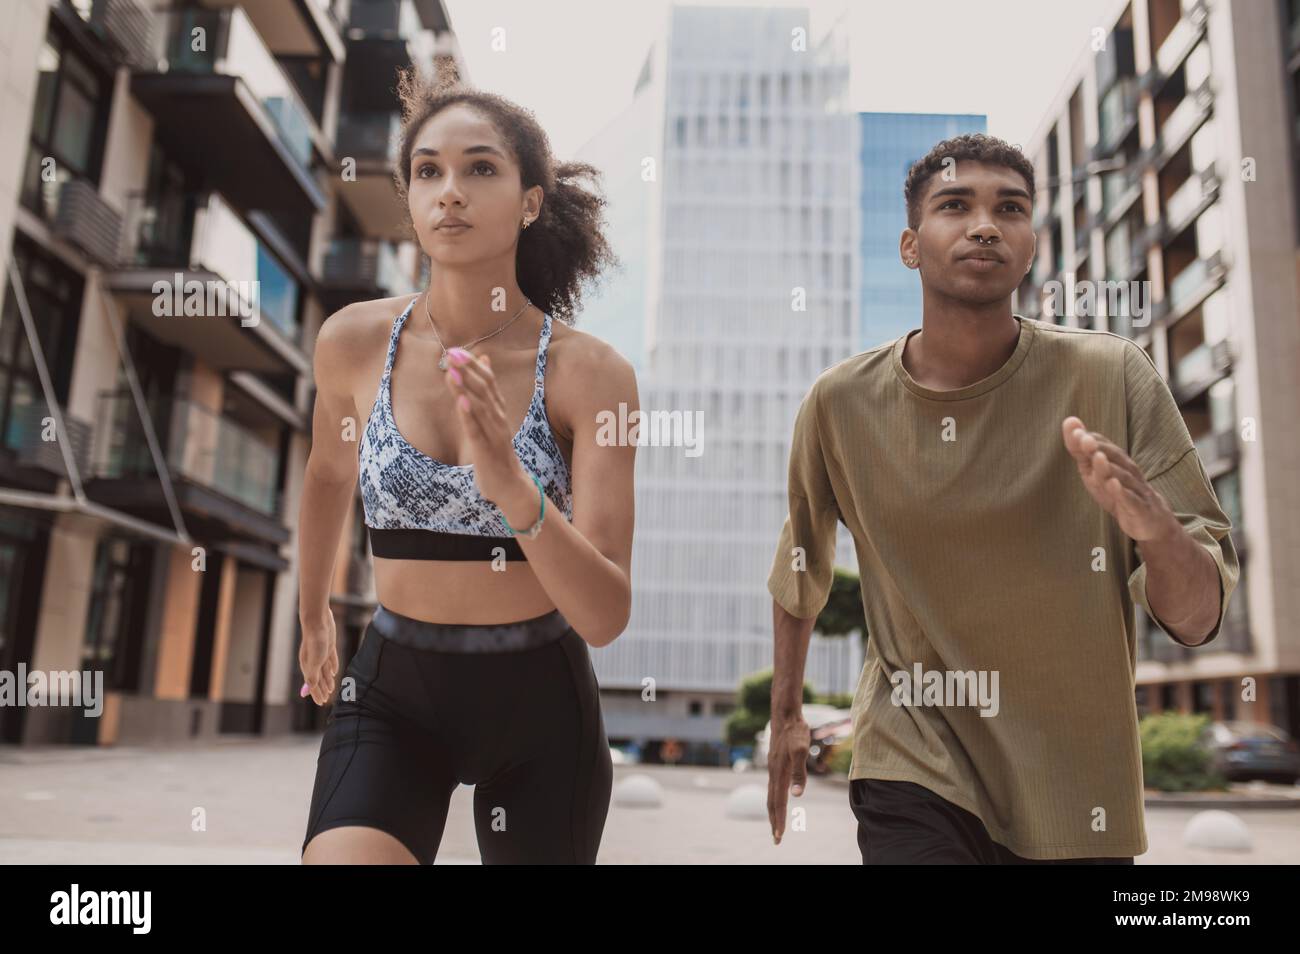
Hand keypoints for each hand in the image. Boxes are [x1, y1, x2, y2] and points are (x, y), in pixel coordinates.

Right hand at [298, 612, 337, 705]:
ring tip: (331, 689)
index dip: (316, 694)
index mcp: (308, 666)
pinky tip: (334, 672)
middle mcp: (313, 661)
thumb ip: (313, 675)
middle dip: (322, 690)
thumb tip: (311, 687)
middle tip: (326, 700)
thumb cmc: (315, 641)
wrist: (318, 621)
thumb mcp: (314, 661)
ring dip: (327, 681)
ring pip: (324, 671)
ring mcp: (321, 653)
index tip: (321, 703)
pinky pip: (330, 660)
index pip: (312, 684)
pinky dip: (332, 667)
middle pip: (318, 679)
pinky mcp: (329, 646)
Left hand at [443, 347, 531, 509]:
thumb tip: (484, 358)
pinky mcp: (486, 450)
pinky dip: (468, 416)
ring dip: (465, 388)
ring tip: (452, 372)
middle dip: (467, 371)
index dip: (472, 365)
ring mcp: (494, 434)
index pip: (488, 381)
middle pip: (484, 390)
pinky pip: (476, 431)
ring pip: (480, 407)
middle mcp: (498, 418)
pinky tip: (460, 402)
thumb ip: (487, 390)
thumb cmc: (497, 450)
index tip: (456, 350)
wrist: (511, 485)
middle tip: (452, 354)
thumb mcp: (492, 417)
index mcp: (498, 410)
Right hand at [766, 714, 810, 844]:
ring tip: (775, 823)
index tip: (779, 836)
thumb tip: (797, 795)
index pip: (777, 802)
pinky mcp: (775, 762)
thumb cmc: (795, 732)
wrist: (785, 714)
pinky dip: (774, 798)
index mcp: (778, 773)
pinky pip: (773, 785)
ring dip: (773, 811)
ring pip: (771, 794)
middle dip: (773, 821)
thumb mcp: (801, 751)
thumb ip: (799, 773)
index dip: (778, 820)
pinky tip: (778, 798)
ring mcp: (773, 767)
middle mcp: (773, 772)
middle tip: (776, 839)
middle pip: (771, 802)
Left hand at [1061, 415, 1179, 542]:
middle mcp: (1128, 471)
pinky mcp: (1140, 508)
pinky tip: (1112, 485)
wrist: (1150, 522)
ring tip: (1097, 458)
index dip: (1088, 438)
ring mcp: (1136, 489)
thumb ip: (1081, 450)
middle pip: (1114, 457)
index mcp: (1117, 462)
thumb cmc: (1118, 493)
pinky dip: (1122, 492)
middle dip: (1099, 448)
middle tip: (1084, 440)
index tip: (1073, 429)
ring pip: (1122, 477)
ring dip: (1109, 467)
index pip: (1103, 445)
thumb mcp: (1094, 472)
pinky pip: (1131, 499)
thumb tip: (1069, 421)